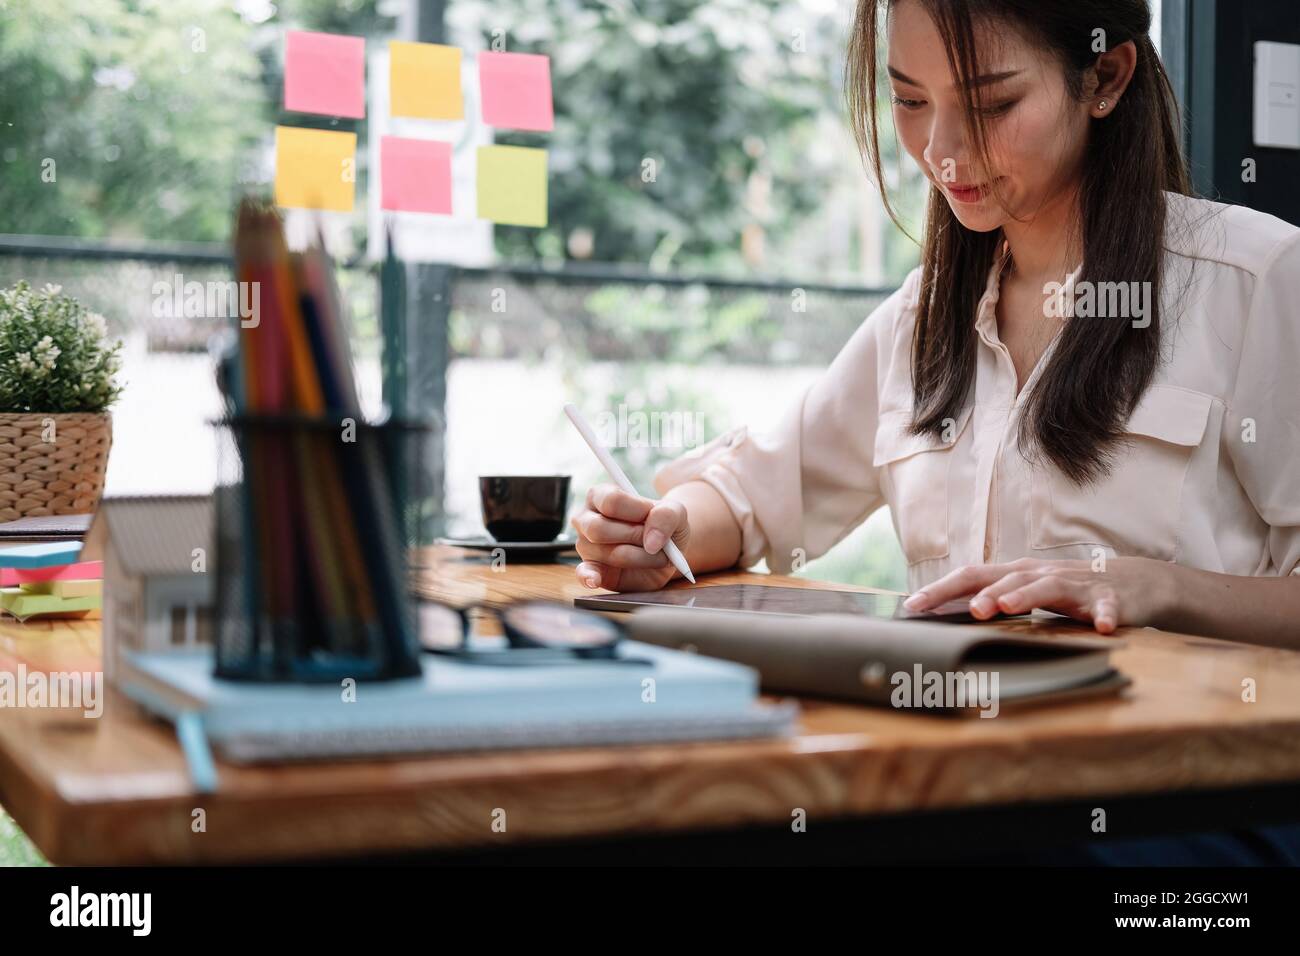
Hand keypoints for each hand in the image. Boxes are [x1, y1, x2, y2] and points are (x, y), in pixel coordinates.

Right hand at [571, 483, 689, 592]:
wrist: (667, 550)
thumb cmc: (663, 525)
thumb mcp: (674, 512)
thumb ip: (666, 517)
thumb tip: (651, 542)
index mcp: (601, 496)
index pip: (611, 501)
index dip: (637, 511)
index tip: (652, 516)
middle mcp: (586, 519)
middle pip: (600, 528)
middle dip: (635, 536)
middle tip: (654, 541)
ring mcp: (586, 545)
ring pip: (609, 554)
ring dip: (641, 558)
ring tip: (652, 556)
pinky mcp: (591, 569)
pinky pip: (584, 573)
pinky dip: (589, 577)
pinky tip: (596, 580)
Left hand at [902, 557, 1178, 633]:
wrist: (1134, 583)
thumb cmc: (1070, 590)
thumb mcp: (1029, 593)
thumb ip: (995, 601)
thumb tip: (948, 618)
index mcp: (1017, 574)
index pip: (972, 576)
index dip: (942, 589)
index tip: (912, 606)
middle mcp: (1041, 574)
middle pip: (1006, 579)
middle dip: (984, 593)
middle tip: (966, 610)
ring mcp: (1075, 584)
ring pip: (1047, 586)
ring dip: (1026, 596)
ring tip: (1007, 608)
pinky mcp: (1109, 598)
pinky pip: (1107, 607)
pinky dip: (1105, 615)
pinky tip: (1103, 627)